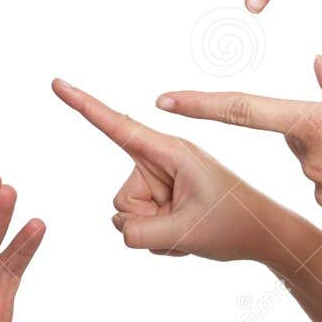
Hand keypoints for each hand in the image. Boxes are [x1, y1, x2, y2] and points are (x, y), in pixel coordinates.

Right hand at [51, 78, 293, 262]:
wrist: (264, 235)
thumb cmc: (235, 224)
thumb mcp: (187, 232)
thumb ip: (140, 233)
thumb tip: (121, 229)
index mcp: (169, 152)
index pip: (116, 125)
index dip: (83, 105)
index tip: (57, 84)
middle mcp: (159, 161)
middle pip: (122, 198)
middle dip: (146, 222)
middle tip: (186, 224)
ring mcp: (160, 180)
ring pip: (128, 215)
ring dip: (155, 232)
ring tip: (189, 229)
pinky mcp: (162, 197)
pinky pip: (139, 224)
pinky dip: (159, 238)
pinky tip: (186, 234)